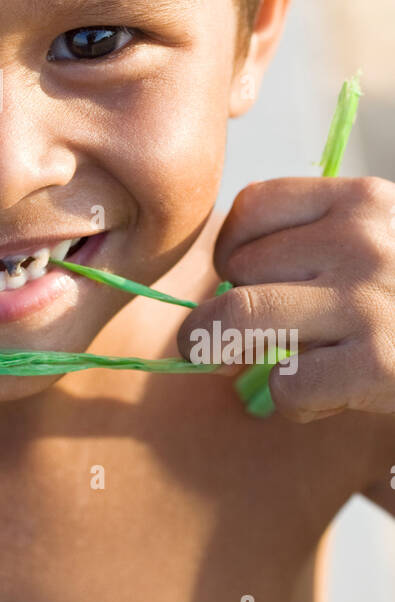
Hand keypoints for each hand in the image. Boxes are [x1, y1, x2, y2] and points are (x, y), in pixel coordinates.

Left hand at [177, 177, 394, 421]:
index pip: (251, 208)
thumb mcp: (388, 238)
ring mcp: (368, 302)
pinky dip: (292, 402)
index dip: (233, 249)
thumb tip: (223, 274)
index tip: (240, 275)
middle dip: (231, 308)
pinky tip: (323, 397)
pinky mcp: (377, 367)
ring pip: (243, 321)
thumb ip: (322, 238)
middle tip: (238, 334)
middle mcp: (361, 241)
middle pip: (239, 269)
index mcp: (362, 200)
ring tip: (250, 362)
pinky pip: (287, 385)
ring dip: (233, 350)